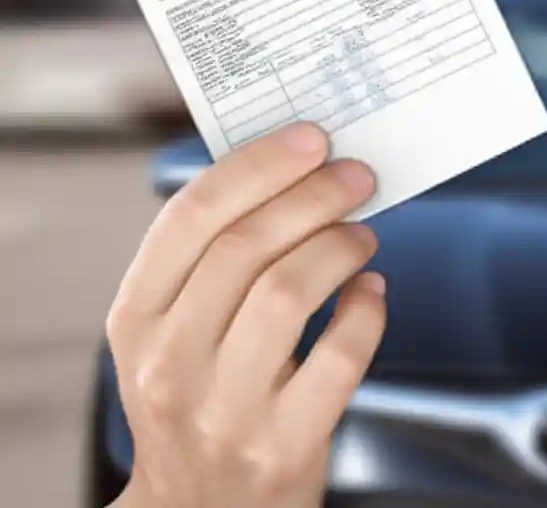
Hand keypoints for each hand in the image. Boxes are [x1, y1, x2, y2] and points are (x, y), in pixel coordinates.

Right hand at [107, 123, 385, 507]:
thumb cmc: (200, 398)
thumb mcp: (173, 333)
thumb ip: (210, 263)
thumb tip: (291, 173)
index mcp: (136, 319)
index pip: (191, 217)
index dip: (258, 166)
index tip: (310, 139)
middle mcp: (169, 363)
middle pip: (247, 246)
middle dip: (314, 196)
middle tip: (357, 176)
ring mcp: (224, 409)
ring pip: (289, 293)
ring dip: (339, 248)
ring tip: (361, 236)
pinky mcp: (284, 446)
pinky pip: (339, 357)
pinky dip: (365, 314)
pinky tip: (371, 294)